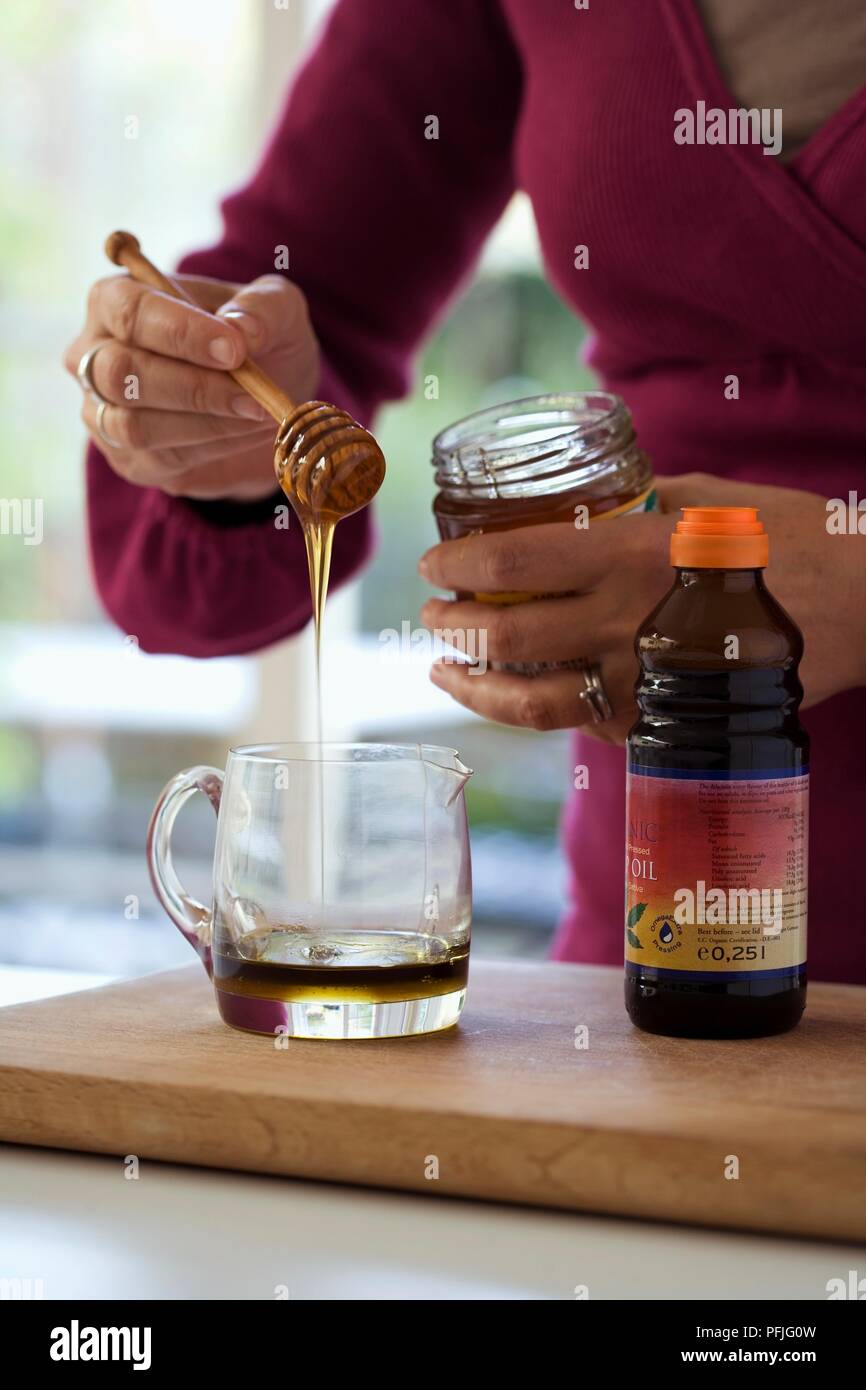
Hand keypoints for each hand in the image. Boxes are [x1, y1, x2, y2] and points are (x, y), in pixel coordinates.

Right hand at [64, 272, 319, 499]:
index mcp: (115, 300)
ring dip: (204, 422)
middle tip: (253, 396)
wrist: (266, 403)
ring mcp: (103, 410)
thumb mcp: (277, 309)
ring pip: (133, 424)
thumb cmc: (259, 341)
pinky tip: (244, 433)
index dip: (181, 332)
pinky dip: (210, 447)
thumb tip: (243, 328)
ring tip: (257, 415)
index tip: (234, 350)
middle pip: (119, 372)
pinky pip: (159, 458)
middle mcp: (94, 354)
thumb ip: (262, 307)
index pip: (129, 310)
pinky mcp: (127, 457)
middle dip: (193, 387)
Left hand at [418, 472, 865, 742]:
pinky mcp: (661, 727)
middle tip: (430, 616)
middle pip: (504, 636)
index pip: (514, 560)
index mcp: (633, 554)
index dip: (458, 563)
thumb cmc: (794, 541)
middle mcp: (626, 623)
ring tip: (445, 671)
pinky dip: (541, 713)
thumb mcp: (713, 496)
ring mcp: (641, 685)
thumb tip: (593, 497)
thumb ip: (642, 497)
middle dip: (450, 626)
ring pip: (529, 703)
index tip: (431, 562)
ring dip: (473, 687)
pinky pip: (581, 728)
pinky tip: (520, 697)